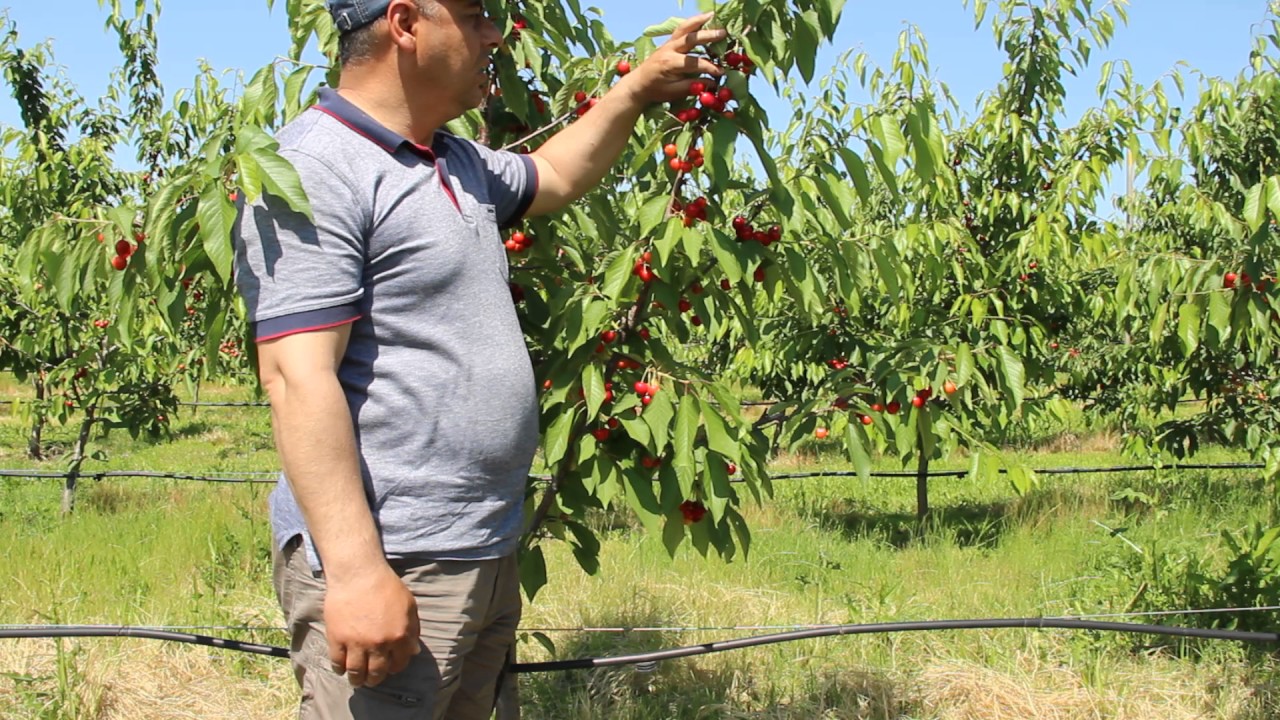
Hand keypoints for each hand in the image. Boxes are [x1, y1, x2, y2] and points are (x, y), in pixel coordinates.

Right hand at [323, 565, 421, 687]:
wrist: (358, 574)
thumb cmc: (386, 586)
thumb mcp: (409, 605)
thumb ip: (413, 630)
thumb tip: (414, 652)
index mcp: (399, 636)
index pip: (399, 664)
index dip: (395, 667)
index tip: (389, 667)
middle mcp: (379, 644)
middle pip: (377, 673)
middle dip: (375, 679)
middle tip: (372, 679)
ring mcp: (356, 643)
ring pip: (356, 672)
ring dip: (357, 679)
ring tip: (357, 679)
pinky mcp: (337, 639)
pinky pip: (337, 663)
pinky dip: (340, 669)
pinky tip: (342, 668)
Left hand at [623, 13, 727, 103]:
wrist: (638, 84)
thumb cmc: (656, 90)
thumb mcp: (674, 92)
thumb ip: (693, 85)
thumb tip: (712, 82)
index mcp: (670, 64)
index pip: (694, 63)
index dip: (709, 67)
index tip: (721, 72)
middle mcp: (669, 50)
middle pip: (691, 38)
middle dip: (708, 35)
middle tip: (723, 33)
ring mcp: (668, 44)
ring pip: (685, 28)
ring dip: (699, 20)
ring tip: (713, 15)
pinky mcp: (669, 42)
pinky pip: (682, 29)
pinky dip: (693, 23)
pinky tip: (703, 19)